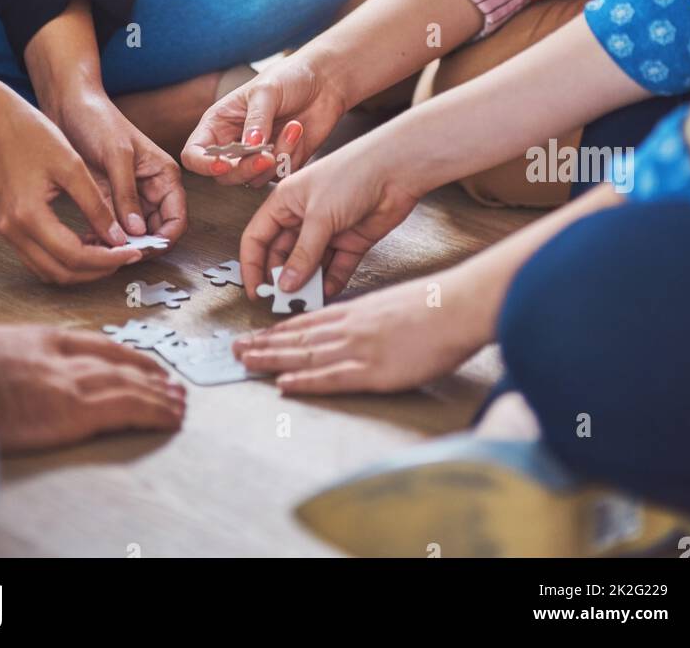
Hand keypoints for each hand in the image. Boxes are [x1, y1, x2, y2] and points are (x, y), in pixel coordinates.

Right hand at [0, 92, 149, 284]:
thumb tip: (118, 239)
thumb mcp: (72, 166)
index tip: (133, 253)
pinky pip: (39, 257)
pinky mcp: (8, 226)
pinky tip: (87, 244)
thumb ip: (96, 205)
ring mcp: (7, 231)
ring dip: (81, 268)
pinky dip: (64, 259)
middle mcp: (13, 231)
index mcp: (28, 216)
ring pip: (49, 270)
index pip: (74, 256)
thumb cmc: (34, 135)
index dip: (108, 259)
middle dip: (97, 270)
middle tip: (126, 257)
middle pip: (61, 272)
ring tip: (111, 252)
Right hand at [0, 323, 185, 450]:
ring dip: (160, 394)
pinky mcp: (75, 411)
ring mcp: (71, 383)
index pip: (98, 344)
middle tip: (171, 384)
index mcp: (44, 339)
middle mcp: (65, 357)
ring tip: (178, 402)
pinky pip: (127, 409)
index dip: (126, 355)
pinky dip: (154, 411)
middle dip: (149, 374)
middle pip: (120, 363)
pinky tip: (170, 417)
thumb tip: (9, 370)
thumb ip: (10, 355)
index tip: (143, 362)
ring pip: (130, 385)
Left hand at [50, 84, 186, 244]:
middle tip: (114, 255)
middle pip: (155, 232)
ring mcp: (129, 196)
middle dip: (138, 247)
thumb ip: (126, 194)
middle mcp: (151, 189)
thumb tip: (137, 232)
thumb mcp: (116, 155)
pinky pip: (112, 227)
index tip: (140, 250)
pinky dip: (103, 237)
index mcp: (164, 176)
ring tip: (96, 249)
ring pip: (133, 234)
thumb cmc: (98, 119)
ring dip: (118, 245)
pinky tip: (87, 240)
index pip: (176, 219)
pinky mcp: (108, 199)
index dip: (163, 239)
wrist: (70, 105)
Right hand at [181, 50, 348, 187]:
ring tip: (293, 127)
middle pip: (224, 175)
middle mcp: (233, 143)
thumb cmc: (289, 77)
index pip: (194, 153)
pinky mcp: (279, 164)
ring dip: (274, 158)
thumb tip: (249, 146)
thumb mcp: (267, 90)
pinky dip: (289, 157)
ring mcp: (255, 156)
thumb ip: (256, 119)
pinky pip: (278, 176)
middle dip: (245, 169)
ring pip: (253, 179)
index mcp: (218, 122)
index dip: (203, 164)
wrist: (324, 81)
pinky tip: (298, 131)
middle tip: (267, 155)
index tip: (223, 164)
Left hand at [234, 268, 485, 394]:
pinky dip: (306, 382)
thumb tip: (358, 326)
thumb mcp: (392, 304)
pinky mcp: (374, 370)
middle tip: (234, 349)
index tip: (256, 336)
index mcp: (355, 311)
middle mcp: (349, 328)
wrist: (455, 305)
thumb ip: (369, 316)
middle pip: (298, 337)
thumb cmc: (433, 305)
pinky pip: (332, 377)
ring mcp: (359, 348)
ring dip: (272, 359)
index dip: (278, 331)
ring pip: (305, 355)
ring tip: (245, 362)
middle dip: (263, 344)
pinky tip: (284, 385)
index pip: (307, 322)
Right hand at [239, 135, 420, 298]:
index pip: (257, 238)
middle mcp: (303, 217)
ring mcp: (327, 230)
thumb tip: (285, 285)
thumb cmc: (352, 175)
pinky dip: (330, 282)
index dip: (252, 265)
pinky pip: (335, 268)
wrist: (396, 169)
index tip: (256, 293)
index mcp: (285, 202)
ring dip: (307, 284)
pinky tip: (327, 293)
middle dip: (281, 279)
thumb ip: (302, 254)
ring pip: (309, 265)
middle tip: (282, 302)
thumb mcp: (319, 215)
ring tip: (305, 303)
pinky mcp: (351, 241)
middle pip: (282, 254)